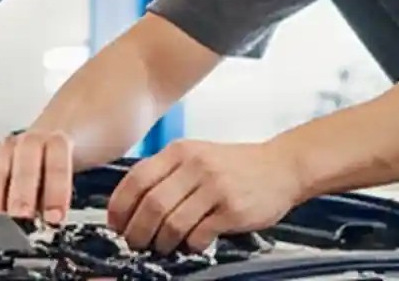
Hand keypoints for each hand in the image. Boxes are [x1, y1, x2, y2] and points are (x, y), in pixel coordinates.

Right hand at [0, 130, 74, 224]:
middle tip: (21, 220)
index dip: (56, 191)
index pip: (56, 162)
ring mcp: (2, 150)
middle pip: (24, 163)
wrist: (42, 147)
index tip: (54, 218)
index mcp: (56, 143)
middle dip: (21, 195)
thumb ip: (55, 201)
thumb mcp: (64, 182)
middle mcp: (28, 142)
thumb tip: (49, 224)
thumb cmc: (55, 171)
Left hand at [106, 138, 303, 253]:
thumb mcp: (196, 155)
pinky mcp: (232, 209)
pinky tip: (192, 243)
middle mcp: (195, 165)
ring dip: (162, 242)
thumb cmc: (235, 165)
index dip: (120, 207)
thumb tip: (131, 206)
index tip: (116, 224)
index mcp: (180, 151)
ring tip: (164, 247)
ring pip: (172, 223)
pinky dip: (189, 245)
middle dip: (137, 232)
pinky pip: (199, 235)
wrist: (281, 167)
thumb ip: (166, 173)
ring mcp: (214, 187)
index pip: (136, 179)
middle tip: (137, 243)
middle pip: (151, 205)